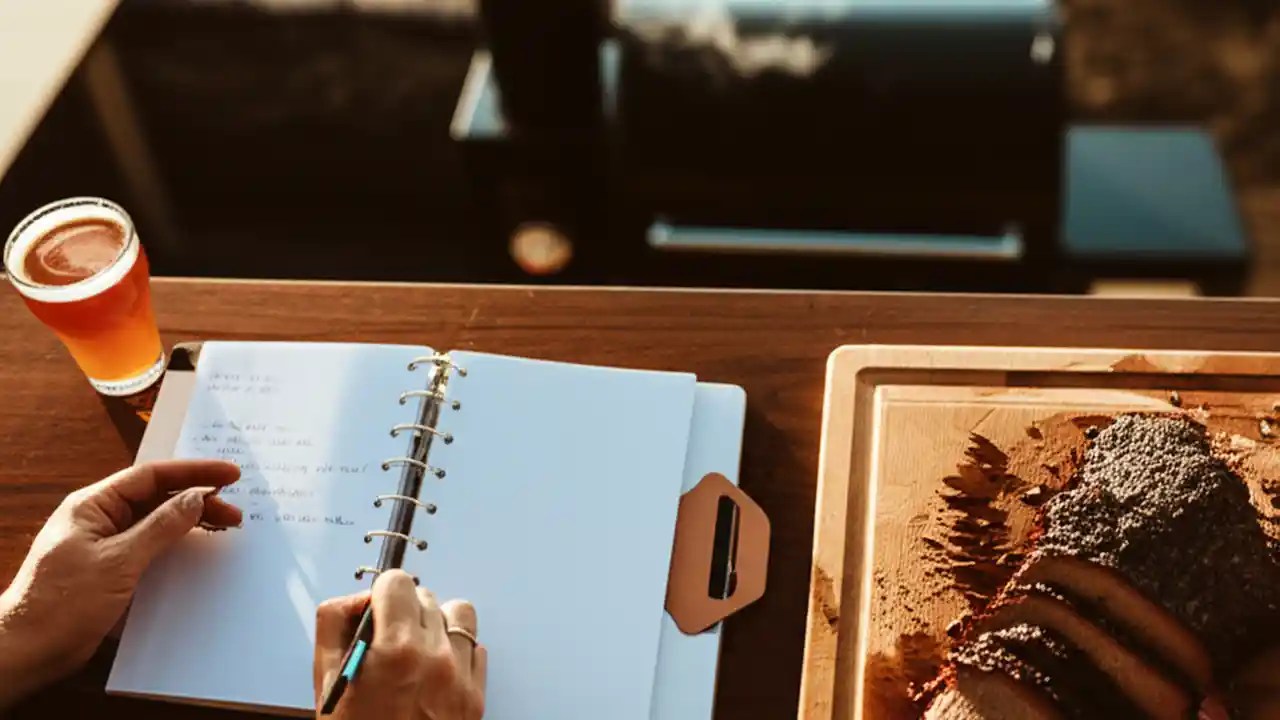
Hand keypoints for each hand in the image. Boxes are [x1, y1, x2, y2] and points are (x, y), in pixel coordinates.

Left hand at [0, 459, 240, 706]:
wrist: (29, 650)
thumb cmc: (62, 603)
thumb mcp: (118, 561)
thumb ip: (160, 527)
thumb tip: (196, 497)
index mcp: (93, 505)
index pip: (151, 477)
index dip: (194, 472)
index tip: (230, 473)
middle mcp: (100, 518)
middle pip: (158, 498)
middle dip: (198, 500)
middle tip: (235, 511)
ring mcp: (107, 543)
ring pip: (158, 522)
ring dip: (191, 523)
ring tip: (226, 527)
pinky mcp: (113, 568)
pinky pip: (152, 546)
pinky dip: (178, 544)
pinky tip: (200, 550)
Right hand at [315, 570, 485, 719]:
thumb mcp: (327, 681)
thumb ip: (336, 624)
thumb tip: (361, 598)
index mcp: (393, 651)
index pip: (397, 582)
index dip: (381, 595)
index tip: (376, 613)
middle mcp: (434, 658)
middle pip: (427, 597)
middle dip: (405, 612)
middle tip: (390, 640)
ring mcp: (460, 677)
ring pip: (458, 614)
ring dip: (438, 624)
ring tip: (419, 649)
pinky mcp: (477, 696)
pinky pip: (476, 647)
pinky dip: (457, 651)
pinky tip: (436, 672)